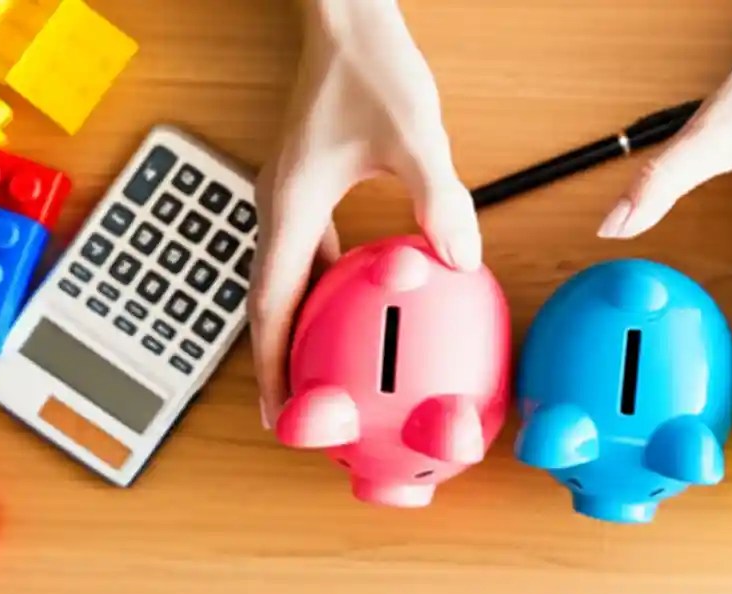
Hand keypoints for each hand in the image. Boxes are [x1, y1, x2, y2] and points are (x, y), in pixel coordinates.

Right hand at [252, 0, 479, 426]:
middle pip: (270, 305)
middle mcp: (279, 210)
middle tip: (304, 412)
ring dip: (297, 330)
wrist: (344, 20)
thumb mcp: (414, 135)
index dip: (274, 368)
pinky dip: (319, 291)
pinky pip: (306, 256)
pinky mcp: (307, 189)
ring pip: (285, 282)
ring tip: (322, 374)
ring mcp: (289, 200)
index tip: (282, 416)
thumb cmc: (367, 69)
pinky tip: (352, 304)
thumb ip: (438, 198)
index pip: (271, 306)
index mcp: (291, 208)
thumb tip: (461, 258)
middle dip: (281, 363)